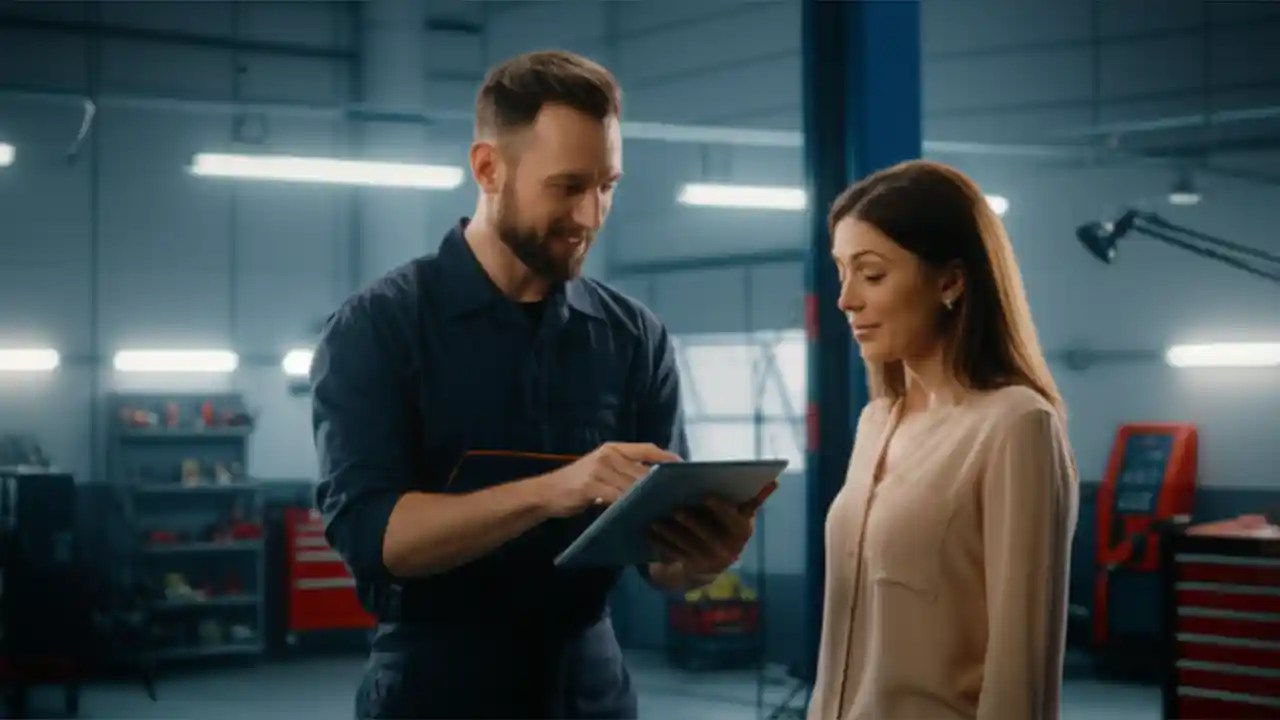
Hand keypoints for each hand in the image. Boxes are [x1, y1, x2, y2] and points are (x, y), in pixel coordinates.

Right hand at [534, 442, 681, 518]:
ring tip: (665, 506)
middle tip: (679, 495)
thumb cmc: (577, 485)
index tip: (685, 468)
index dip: (668, 457)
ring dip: (648, 496)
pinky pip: (617, 496)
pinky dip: (630, 504)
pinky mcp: (591, 485)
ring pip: (633, 484)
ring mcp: (599, 469)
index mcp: (613, 448)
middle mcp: (608, 455)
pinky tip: (640, 513)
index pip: (648, 448)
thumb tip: (652, 482)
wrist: (547, 493)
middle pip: (644, 469)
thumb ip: (624, 473)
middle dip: (661, 483)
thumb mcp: (602, 472)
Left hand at [648, 489, 770, 578]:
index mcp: (742, 532)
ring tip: (655, 520)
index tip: (706, 495)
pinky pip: (674, 554)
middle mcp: (728, 550)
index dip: (721, 508)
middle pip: (707, 534)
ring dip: (670, 533)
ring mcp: (709, 561)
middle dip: (690, 522)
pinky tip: (650, 532)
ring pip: (687, 545)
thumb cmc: (727, 525)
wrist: (716, 559)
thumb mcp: (740, 514)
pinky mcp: (692, 566)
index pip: (734, 520)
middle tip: (675, 509)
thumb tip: (773, 481)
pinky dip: (661, 543)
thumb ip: (750, 499)